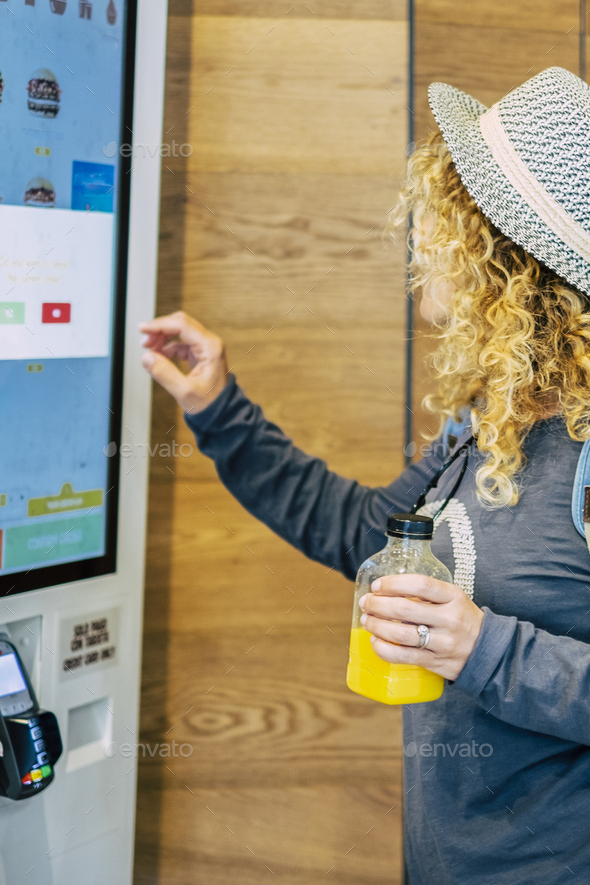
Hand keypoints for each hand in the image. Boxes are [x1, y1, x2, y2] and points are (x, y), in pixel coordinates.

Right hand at [139, 311, 227, 413]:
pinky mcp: (200, 354)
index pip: (182, 325)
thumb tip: (147, 358)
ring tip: (150, 351)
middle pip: (181, 324)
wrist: (222, 413)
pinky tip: (160, 357)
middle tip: (145, 342)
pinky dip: (167, 347)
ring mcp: (205, 348)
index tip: (143, 329)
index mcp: (210, 348)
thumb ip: (164, 374)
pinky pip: (180, 343)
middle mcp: (209, 343)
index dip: (160, 325)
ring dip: (163, 338)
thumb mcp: (184, 392)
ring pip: (180, 332)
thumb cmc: (210, 403)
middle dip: (160, 330)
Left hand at [359, 574, 483, 681]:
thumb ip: (428, 593)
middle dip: (378, 604)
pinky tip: (375, 641)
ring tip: (366, 620)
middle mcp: (449, 619)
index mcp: (454, 597)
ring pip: (401, 634)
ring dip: (377, 625)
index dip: (394, 583)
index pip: (420, 584)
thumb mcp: (454, 599)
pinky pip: (403, 656)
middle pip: (405, 609)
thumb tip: (388, 589)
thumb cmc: (463, 619)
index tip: (377, 585)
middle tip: (366, 602)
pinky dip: (384, 648)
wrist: (487, 651)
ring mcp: (443, 642)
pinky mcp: (435, 662)